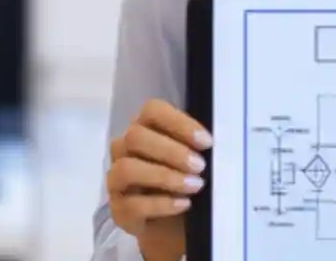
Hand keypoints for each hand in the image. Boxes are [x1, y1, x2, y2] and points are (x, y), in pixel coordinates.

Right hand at [107, 98, 213, 258]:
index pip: (152, 110)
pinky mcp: (118, 209)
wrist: (177, 223)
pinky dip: (161, 204)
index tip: (206, 142)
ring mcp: (116, 179)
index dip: (179, 123)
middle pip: (136, 137)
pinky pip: (132, 204)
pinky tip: (183, 204)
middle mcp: (125, 148)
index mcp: (146, 128)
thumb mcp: (198, 159)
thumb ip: (200, 146)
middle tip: (200, 166)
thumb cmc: (189, 180)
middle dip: (172, 151)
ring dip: (165, 176)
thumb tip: (219, 142)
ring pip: (127, 169)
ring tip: (194, 186)